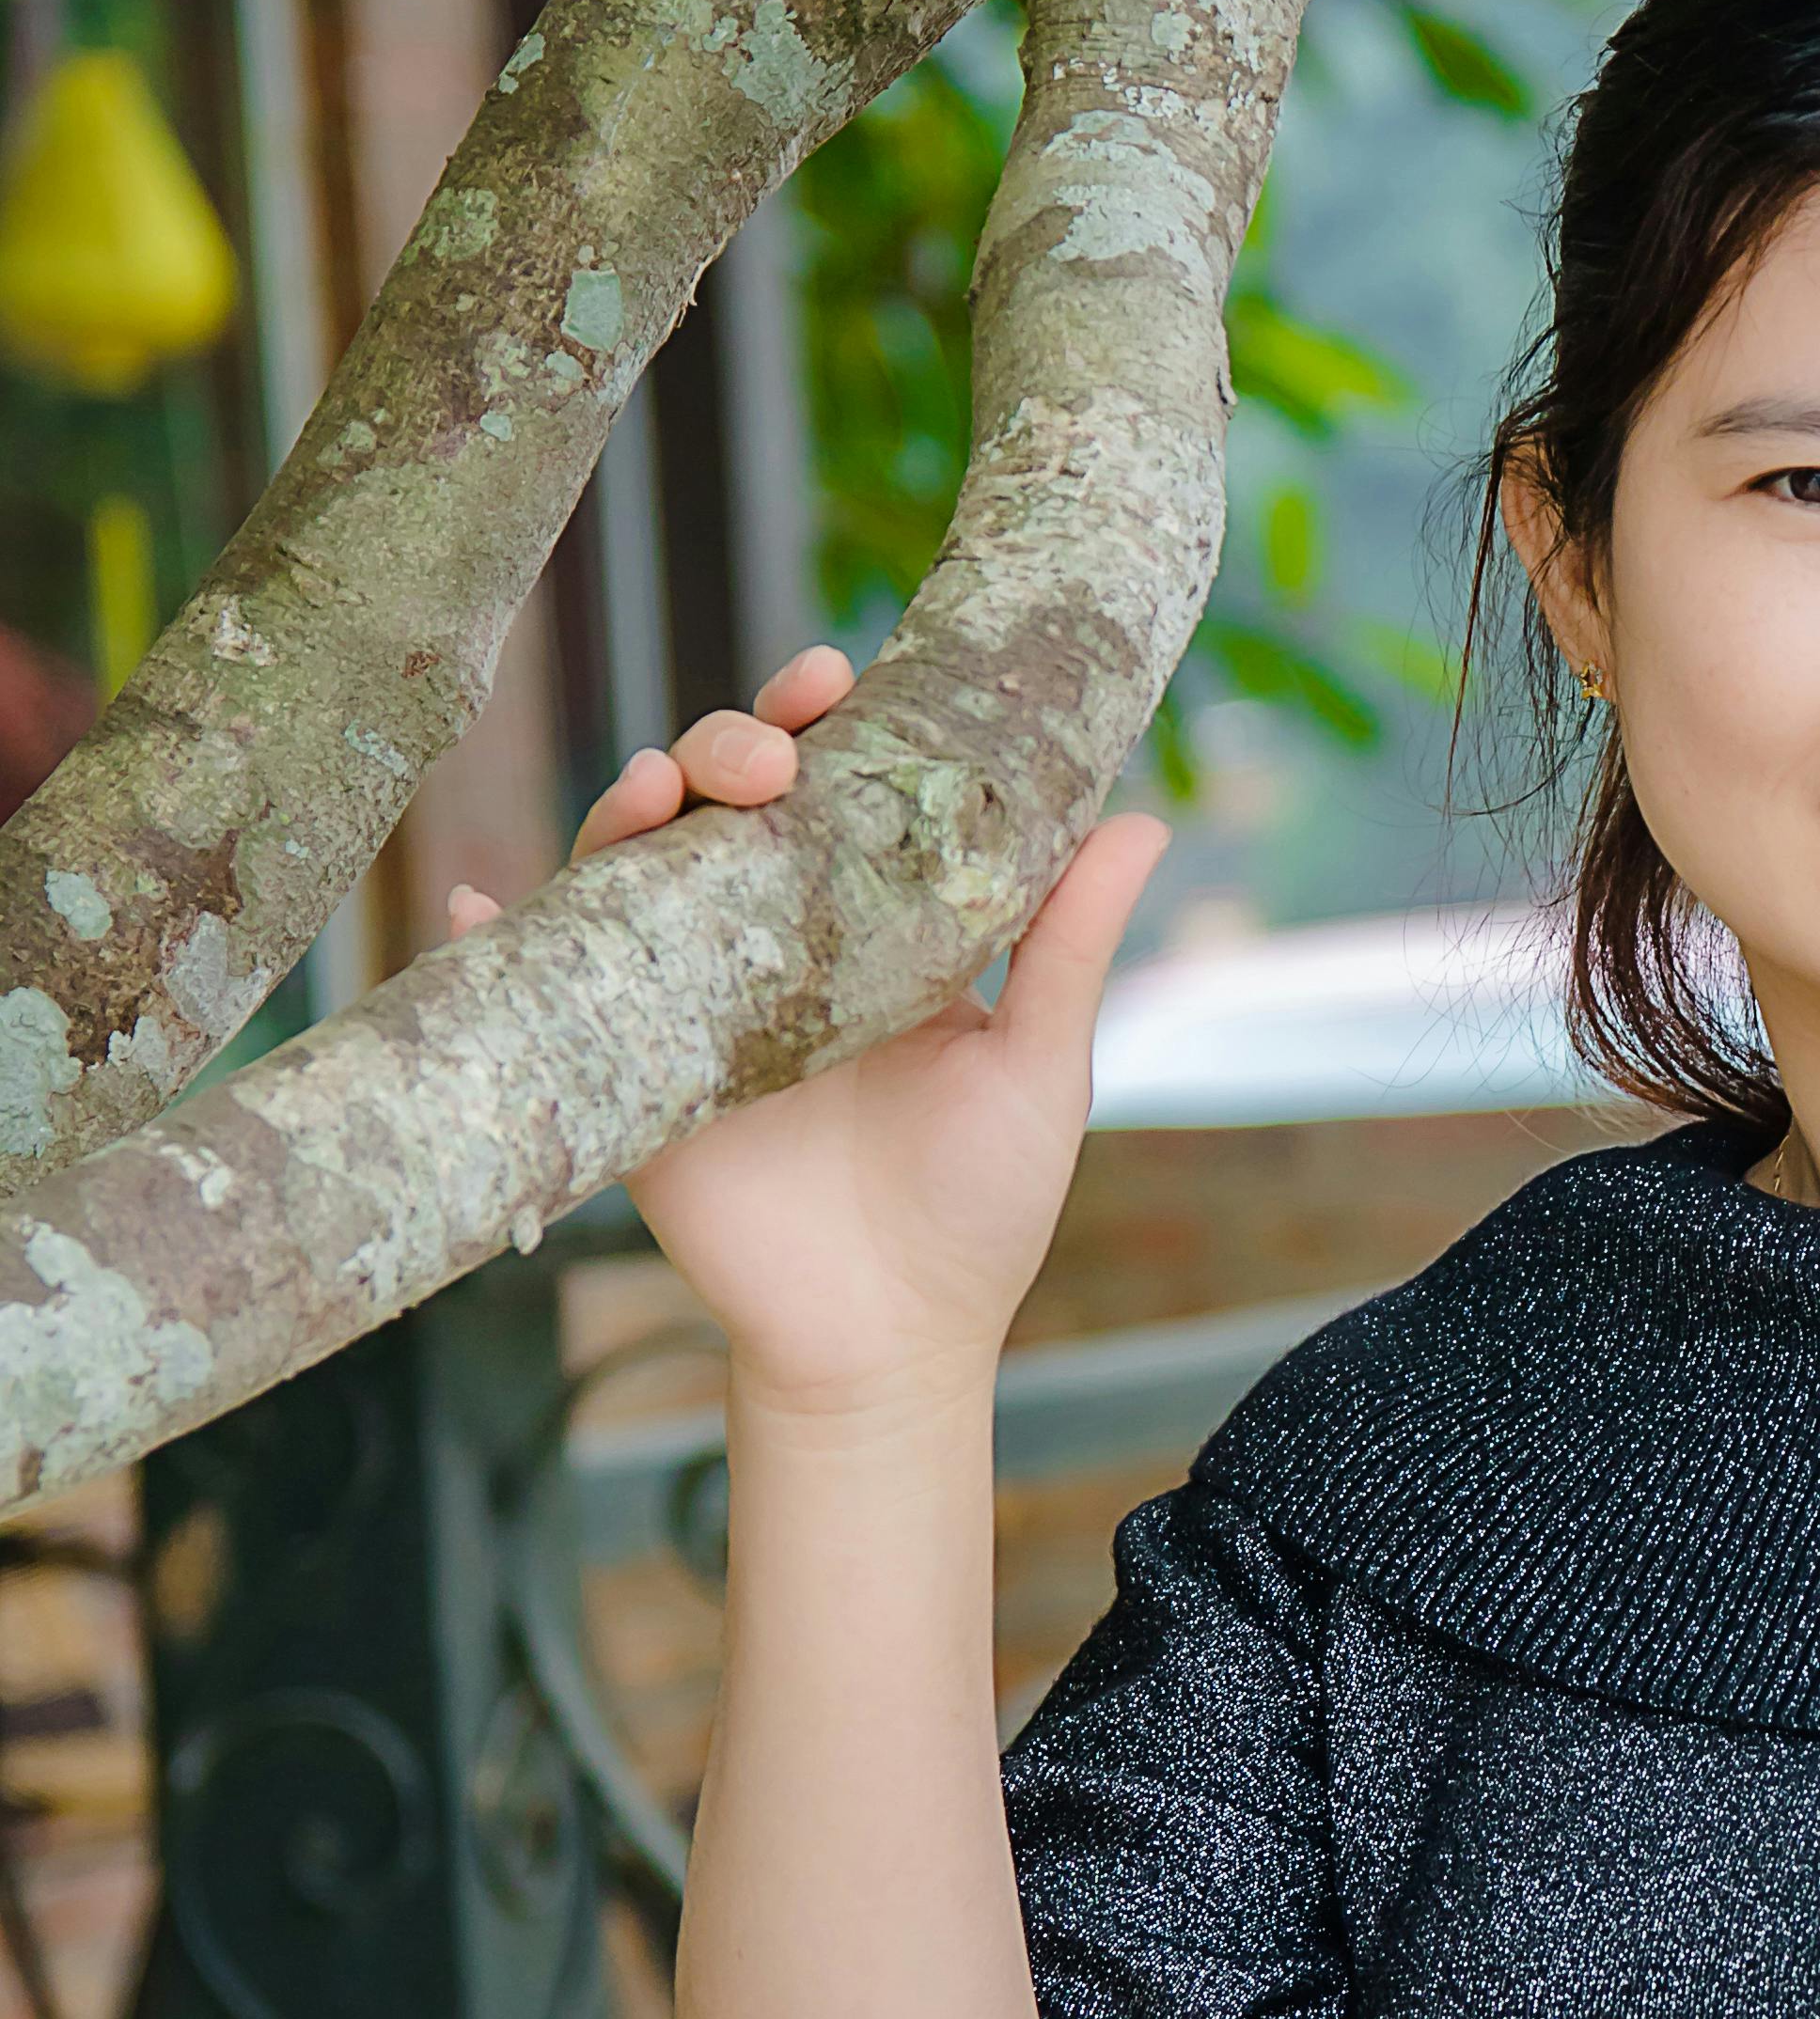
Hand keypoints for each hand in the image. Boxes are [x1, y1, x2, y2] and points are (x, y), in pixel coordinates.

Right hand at [447, 643, 1164, 1410]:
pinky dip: (499, 939)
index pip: (834, 787)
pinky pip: (546, 990)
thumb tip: (1142, 820)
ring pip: (634, 870)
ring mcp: (691, 1001)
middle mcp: (771, 943)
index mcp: (870, 925)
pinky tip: (477, 901)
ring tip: (657, 794)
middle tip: (767, 755)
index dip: (823, 720)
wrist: (893, 1342)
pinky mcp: (632, 1073)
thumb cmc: (979, 1206)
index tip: (839, 676)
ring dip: (628, 812)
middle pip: (723, 806)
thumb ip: (1068, 947)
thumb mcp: (1037, 1066)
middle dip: (730, 747)